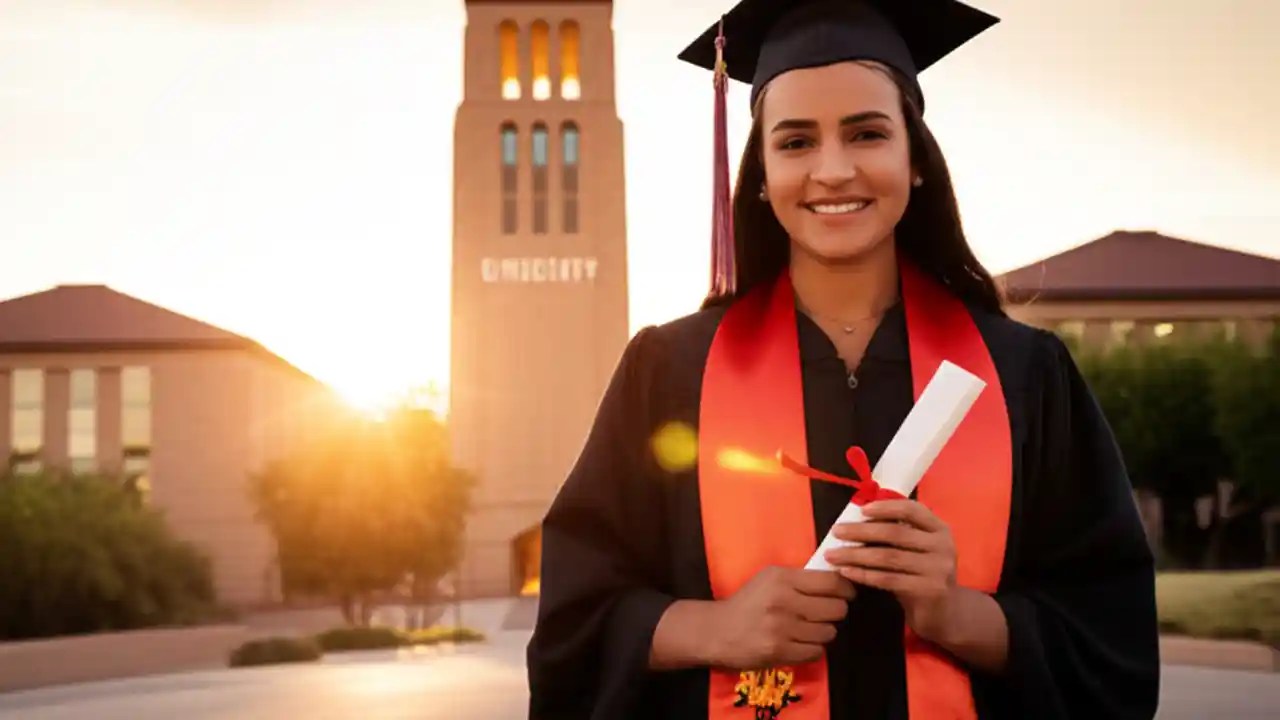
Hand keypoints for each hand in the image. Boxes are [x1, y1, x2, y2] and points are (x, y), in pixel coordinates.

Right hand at [709, 566, 854, 669]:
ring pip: (829, 632)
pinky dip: (813, 649)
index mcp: (782, 578)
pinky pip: (816, 652)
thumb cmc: (748, 603)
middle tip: (825, 613)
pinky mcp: (779, 652)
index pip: (831, 582)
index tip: (848, 594)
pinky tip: (800, 643)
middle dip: (836, 612)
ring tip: (809, 629)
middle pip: (836, 609)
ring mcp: (782, 629)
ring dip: (823, 632)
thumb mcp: (769, 579)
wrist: (717, 631)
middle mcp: (784, 602)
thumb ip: (800, 579)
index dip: (846, 589)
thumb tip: (837, 579)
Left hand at [822, 500, 957, 643]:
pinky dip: (864, 574)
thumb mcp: (916, 550)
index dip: (886, 507)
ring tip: (832, 554)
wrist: (945, 614)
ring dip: (856, 554)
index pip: (912, 509)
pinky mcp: (928, 590)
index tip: (861, 510)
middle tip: (836, 531)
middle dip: (861, 531)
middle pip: (895, 533)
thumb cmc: (921, 575)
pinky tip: (846, 571)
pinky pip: (888, 579)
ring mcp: (938, 569)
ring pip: (888, 557)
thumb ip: (897, 534)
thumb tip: (856, 520)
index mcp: (939, 529)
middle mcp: (942, 546)